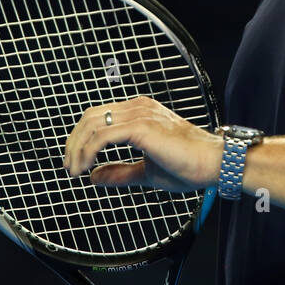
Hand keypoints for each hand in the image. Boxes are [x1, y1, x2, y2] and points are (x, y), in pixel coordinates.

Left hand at [62, 96, 221, 191]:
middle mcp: (138, 107)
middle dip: (73, 143)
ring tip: (74, 171)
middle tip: (70, 168)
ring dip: (77, 149)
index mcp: (140, 112)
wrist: (214, 164)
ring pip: (92, 125)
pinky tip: (86, 168)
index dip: (81, 139)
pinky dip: (88, 152)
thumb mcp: (146, 172)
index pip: (98, 117)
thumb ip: (120, 172)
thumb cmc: (189, 166)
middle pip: (90, 117)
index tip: (75, 163)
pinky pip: (103, 136)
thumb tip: (94, 177)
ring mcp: (140, 114)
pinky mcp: (141, 127)